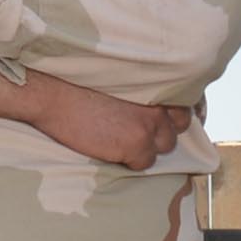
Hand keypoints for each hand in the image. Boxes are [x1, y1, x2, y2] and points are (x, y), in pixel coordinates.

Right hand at [26, 77, 191, 170]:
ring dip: (147, 145)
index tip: (172, 117)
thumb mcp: (120, 78)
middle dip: (163, 128)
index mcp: (155, 81)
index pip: (186, 99)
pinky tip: (111, 148)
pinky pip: (145, 163)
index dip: (178, 111)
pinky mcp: (136, 145)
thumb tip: (157, 105)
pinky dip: (130, 161)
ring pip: (165, 146)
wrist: (53, 96)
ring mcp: (149, 124)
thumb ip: (143, 88)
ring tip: (122, 138)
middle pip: (180, 125)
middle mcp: (159, 102)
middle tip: (141, 129)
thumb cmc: (79, 83)